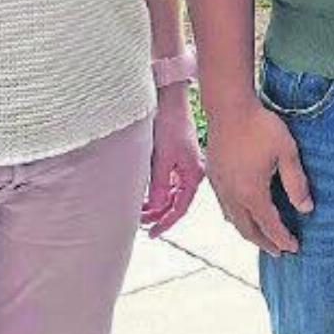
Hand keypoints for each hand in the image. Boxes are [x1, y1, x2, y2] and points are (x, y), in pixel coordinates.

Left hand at [142, 88, 206, 237]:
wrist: (169, 101)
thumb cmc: (170, 124)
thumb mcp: (162, 159)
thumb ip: (160, 186)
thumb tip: (156, 208)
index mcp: (193, 174)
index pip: (180, 208)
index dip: (166, 222)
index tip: (152, 232)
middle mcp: (191, 172)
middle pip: (175, 202)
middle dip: (158, 214)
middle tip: (140, 221)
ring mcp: (184, 165)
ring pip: (171, 193)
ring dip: (156, 203)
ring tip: (139, 209)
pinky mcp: (176, 158)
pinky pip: (168, 182)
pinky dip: (157, 191)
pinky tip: (146, 194)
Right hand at [204, 93, 312, 254]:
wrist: (228, 107)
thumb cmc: (260, 126)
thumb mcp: (287, 153)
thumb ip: (297, 183)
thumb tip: (306, 209)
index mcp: (252, 193)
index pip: (270, 225)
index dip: (283, 239)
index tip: (295, 248)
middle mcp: (232, 195)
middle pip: (248, 229)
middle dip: (264, 243)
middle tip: (279, 252)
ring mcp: (220, 187)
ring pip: (233, 220)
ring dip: (248, 232)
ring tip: (261, 238)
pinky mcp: (213, 176)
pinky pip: (224, 207)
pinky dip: (236, 218)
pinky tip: (242, 214)